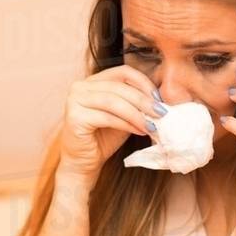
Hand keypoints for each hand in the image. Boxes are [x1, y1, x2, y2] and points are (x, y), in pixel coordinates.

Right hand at [58, 65, 163, 184]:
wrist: (84, 162)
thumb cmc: (104, 138)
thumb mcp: (124, 115)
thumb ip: (136, 103)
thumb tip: (160, 100)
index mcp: (93, 81)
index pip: (123, 72)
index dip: (143, 83)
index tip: (159, 99)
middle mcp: (80, 86)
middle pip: (119, 86)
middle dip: (143, 100)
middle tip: (161, 113)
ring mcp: (75, 100)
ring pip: (113, 101)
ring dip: (137, 114)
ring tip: (152, 125)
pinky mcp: (74, 117)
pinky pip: (107, 117)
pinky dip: (126, 124)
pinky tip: (139, 131)